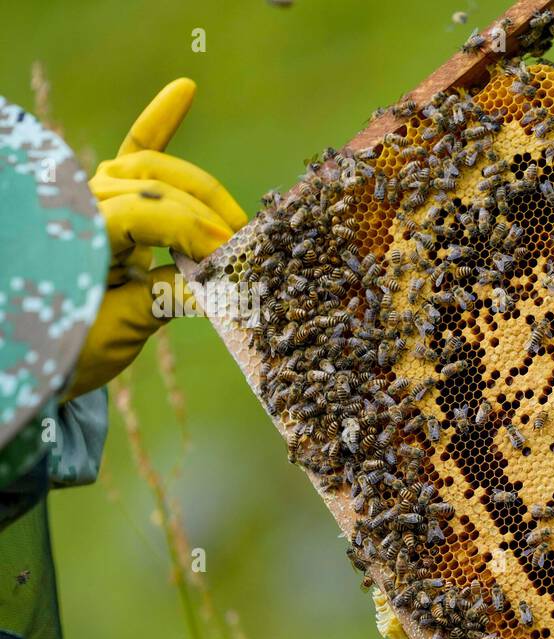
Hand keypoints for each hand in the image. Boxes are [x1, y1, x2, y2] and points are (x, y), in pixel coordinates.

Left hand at [70, 79, 246, 398]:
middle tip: (238, 252)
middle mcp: (82, 203)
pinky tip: (186, 90)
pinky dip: (159, 121)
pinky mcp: (107, 199)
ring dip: (199, 190)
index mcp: (80, 234)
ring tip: (231, 227)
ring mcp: (94, 196)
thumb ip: (161, 300)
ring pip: (154, 168)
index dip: (196, 234)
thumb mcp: (114, 330)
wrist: (37, 354)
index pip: (150, 212)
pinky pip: (135, 149)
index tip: (230, 264)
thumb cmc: (68, 347)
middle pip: (158, 185)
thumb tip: (220, 285)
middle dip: (205, 216)